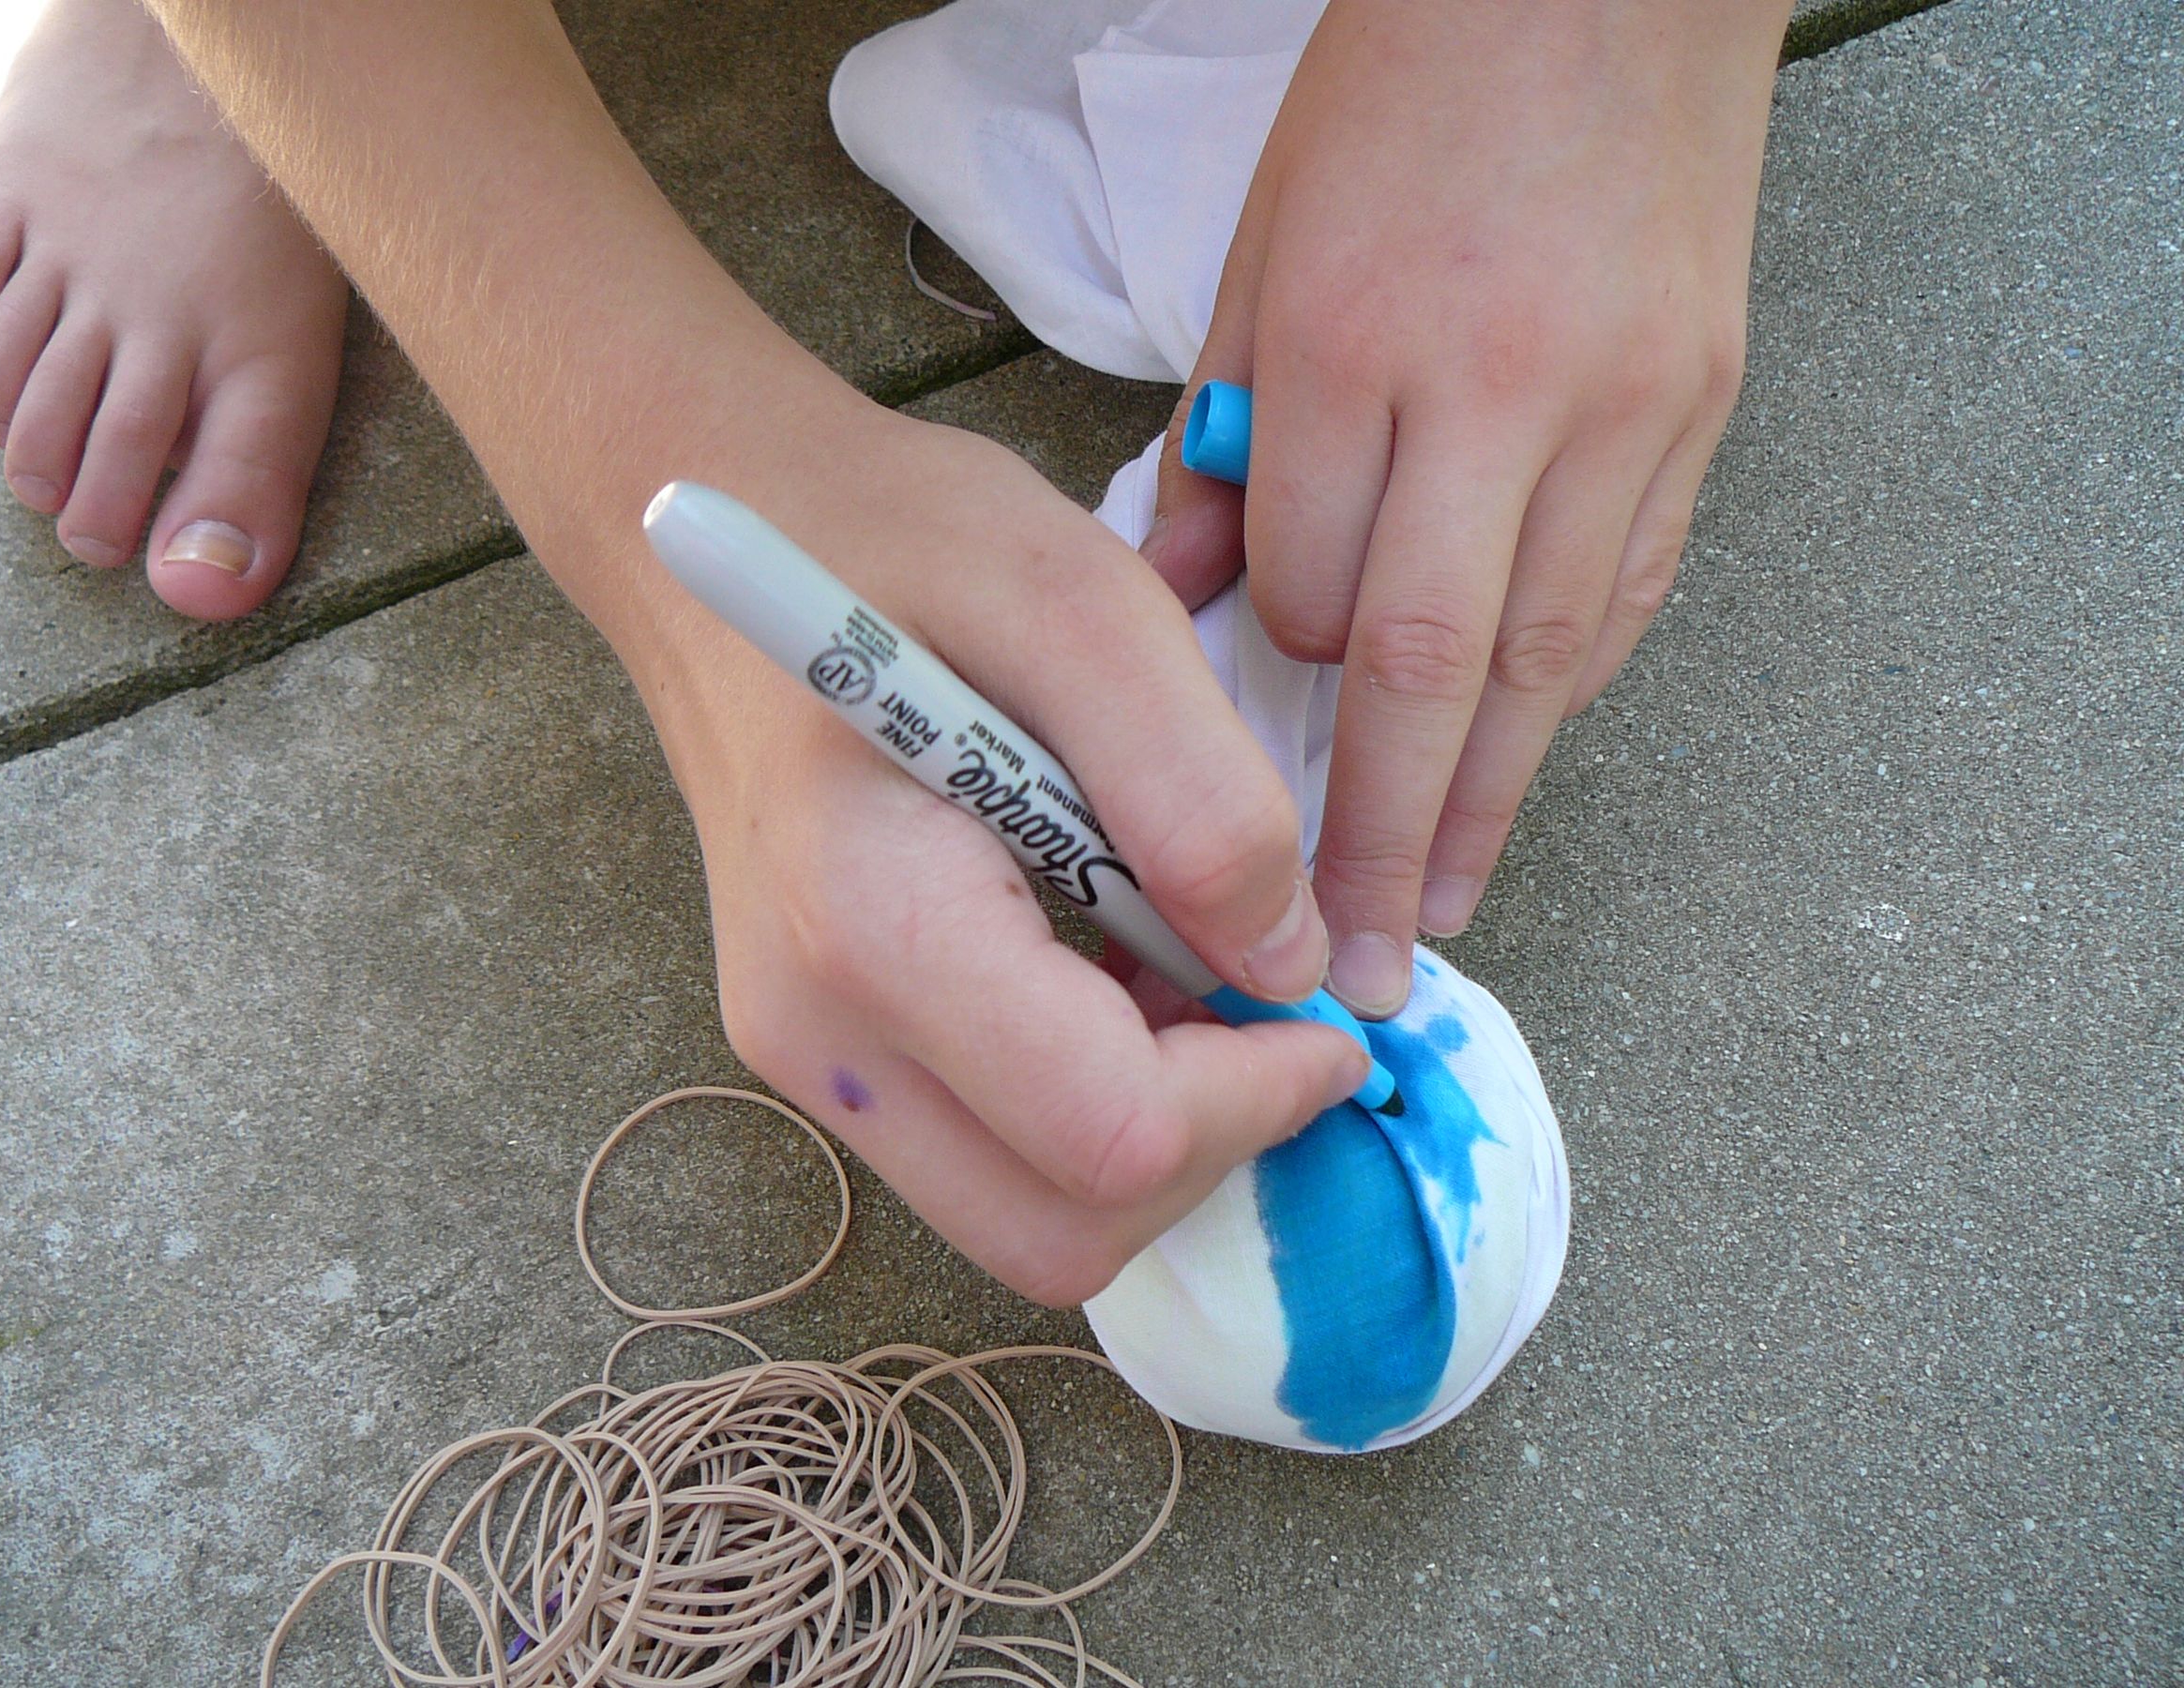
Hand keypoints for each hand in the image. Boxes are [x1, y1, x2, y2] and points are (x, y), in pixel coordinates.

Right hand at [638, 401, 1368, 1304]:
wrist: (727, 530)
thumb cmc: (896, 540)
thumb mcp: (1084, 607)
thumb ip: (1198, 793)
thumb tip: (1290, 968)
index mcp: (872, 926)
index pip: (1109, 1136)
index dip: (1258, 1095)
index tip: (1322, 1004)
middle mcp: (816, 1034)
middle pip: (1061, 1234)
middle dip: (1205, 1148)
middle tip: (1261, 1008)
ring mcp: (803, 1057)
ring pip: (1025, 1217)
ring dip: (1150, 1131)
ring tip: (1181, 966)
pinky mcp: (822, 1049)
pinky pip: (986, 1153)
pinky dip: (1087, 1103)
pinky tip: (1111, 965)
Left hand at [1145, 0, 1789, 1014]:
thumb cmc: (1409, 97)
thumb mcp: (1266, 248)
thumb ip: (1227, 440)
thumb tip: (1187, 600)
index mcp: (1358, 338)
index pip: (1302, 579)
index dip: (1267, 686)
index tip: (1244, 756)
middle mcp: (1498, 387)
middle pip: (1426, 661)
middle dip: (1380, 834)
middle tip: (1355, 960)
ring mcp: (1621, 403)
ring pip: (1545, 652)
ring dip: (1487, 799)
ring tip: (1438, 908)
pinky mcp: (1700, 407)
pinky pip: (1625, 589)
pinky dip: (1567, 691)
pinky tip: (1522, 762)